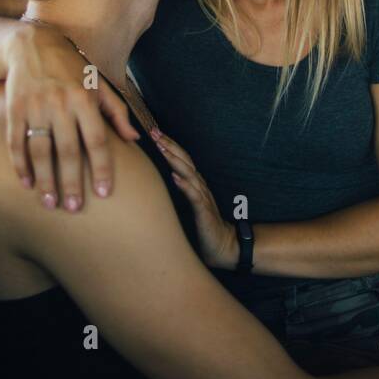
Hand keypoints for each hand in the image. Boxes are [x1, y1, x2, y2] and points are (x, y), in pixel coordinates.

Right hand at [2, 25, 138, 210]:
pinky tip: (27, 183)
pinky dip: (20, 165)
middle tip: (74, 207)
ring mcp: (36, 107)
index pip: (97, 140)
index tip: (104, 193)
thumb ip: (117, 112)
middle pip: (68, 151)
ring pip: (40, 150)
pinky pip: (16, 142)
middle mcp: (61, 104)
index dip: (101, 168)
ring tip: (51, 203)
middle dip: (72, 182)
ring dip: (46, 179)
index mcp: (85, 99)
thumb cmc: (72, 68)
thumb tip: (134, 140)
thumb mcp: (99, 84)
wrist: (32, 44)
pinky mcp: (14, 109)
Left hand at [151, 128, 237, 269]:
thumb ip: (179, 193)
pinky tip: (175, 177)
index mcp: (195, 184)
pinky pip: (194, 196)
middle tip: (154, 131)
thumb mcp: (187, 207)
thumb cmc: (202, 227)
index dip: (169, 145)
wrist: (223, 246)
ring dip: (175, 160)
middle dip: (169, 145)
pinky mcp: (203, 212)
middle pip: (184, 160)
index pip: (182, 159)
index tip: (154, 132)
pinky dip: (185, 185)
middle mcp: (199, 186)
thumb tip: (158, 183)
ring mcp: (202, 197)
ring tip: (162, 148)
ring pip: (188, 173)